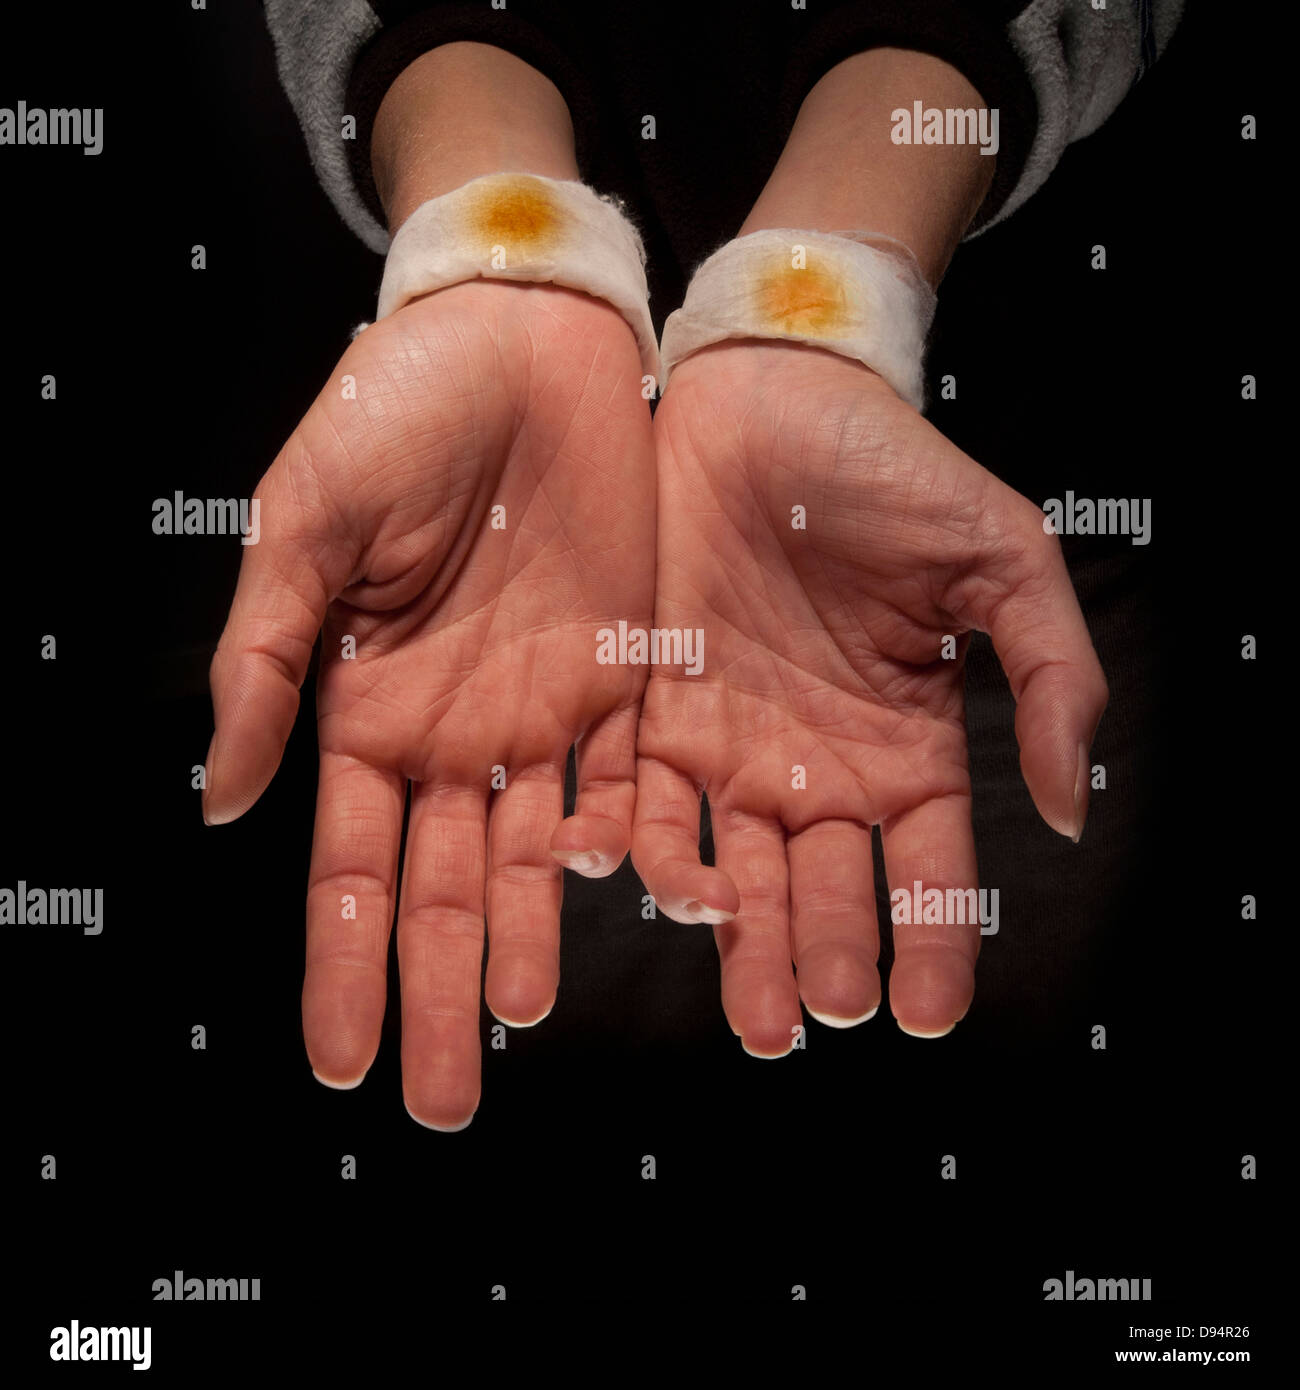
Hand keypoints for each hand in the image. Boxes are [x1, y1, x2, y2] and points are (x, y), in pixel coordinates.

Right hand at [205, 282, 654, 1125]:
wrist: (523, 335)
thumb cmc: (395, 413)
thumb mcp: (303, 530)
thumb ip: (266, 668)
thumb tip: (223, 808)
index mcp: (369, 709)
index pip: (352, 868)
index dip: (344, 966)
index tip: (340, 1063)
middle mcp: (458, 731)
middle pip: (445, 889)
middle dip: (439, 991)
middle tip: (442, 1100)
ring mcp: (547, 710)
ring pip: (541, 857)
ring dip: (533, 940)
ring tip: (526, 1022)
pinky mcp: (632, 673)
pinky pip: (634, 785)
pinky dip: (638, 853)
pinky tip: (646, 920)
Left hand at [631, 342, 1106, 1052]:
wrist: (771, 392)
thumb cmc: (891, 468)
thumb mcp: (1001, 559)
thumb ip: (1051, 678)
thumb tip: (1067, 810)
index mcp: (906, 743)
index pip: (928, 869)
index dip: (933, 941)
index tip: (926, 1014)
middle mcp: (816, 764)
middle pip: (823, 888)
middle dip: (824, 956)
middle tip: (824, 1015)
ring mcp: (731, 744)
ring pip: (732, 868)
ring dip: (739, 938)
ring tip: (755, 1008)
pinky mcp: (650, 708)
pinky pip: (639, 798)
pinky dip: (638, 846)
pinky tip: (647, 889)